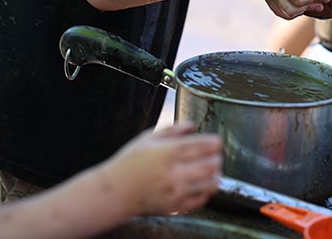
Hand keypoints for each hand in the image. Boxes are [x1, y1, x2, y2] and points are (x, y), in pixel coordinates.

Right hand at [101, 123, 221, 215]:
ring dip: (215, 175)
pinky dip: (206, 192)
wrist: (114, 192)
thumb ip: (172, 130)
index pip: (203, 145)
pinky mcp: (175, 206)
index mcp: (168, 152)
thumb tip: (192, 125)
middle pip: (211, 164)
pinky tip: (202, 185)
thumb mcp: (147, 139)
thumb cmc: (129, 163)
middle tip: (215, 156)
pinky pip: (201, 200)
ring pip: (210, 183)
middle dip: (217, 158)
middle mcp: (173, 172)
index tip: (216, 142)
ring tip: (211, 171)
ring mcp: (175, 191)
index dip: (215, 142)